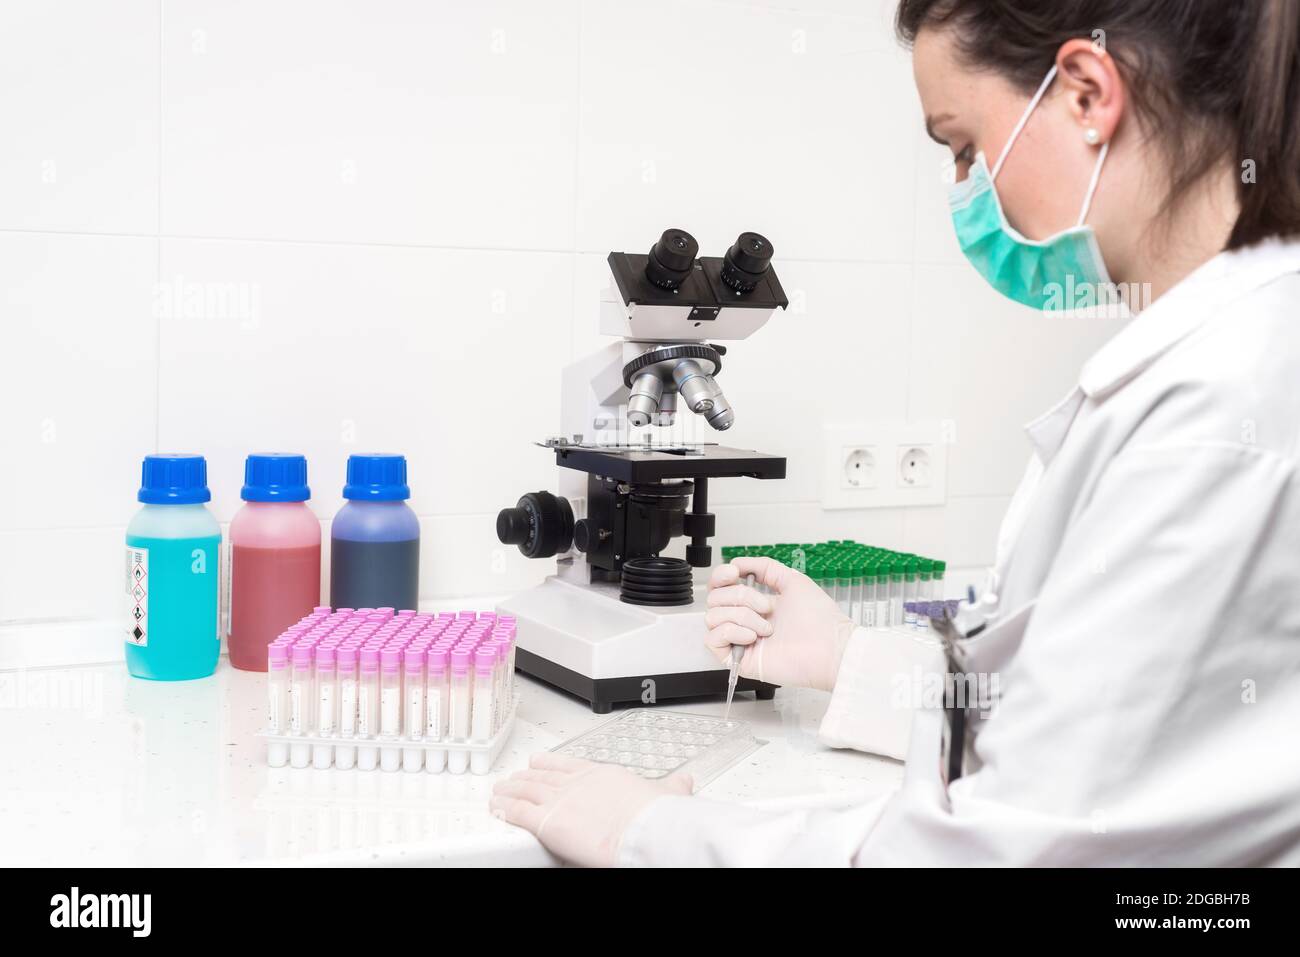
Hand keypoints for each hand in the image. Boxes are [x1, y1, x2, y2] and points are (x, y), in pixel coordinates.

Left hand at [490, 752, 692, 866]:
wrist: (643, 830)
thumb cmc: (653, 815)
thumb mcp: (667, 793)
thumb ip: (672, 786)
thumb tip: (685, 781)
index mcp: (601, 774)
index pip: (569, 765)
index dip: (550, 763)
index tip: (539, 762)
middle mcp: (576, 783)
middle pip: (542, 777)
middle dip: (525, 777)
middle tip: (513, 776)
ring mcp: (558, 800)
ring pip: (526, 791)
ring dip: (510, 791)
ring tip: (499, 791)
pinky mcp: (545, 821)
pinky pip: (518, 813)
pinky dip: (505, 809)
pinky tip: (496, 808)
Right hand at [705, 556, 854, 691]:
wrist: (830, 647)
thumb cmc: (819, 619)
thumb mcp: (792, 580)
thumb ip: (764, 567)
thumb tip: (737, 562)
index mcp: (755, 603)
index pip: (721, 587)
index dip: (720, 576)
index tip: (733, 573)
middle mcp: (745, 620)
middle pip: (715, 599)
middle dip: (740, 596)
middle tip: (765, 606)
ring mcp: (741, 639)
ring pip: (712, 617)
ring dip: (741, 616)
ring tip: (766, 626)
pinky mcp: (739, 659)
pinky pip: (713, 640)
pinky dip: (731, 632)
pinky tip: (752, 636)